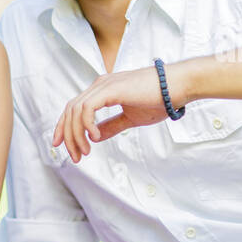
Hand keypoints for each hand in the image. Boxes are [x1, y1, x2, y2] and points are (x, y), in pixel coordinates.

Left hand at [53, 68, 178, 162]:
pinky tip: (95, 137)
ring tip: (86, 151)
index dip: (64, 127)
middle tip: (74, 156)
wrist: (178, 86)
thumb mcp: (130, 118)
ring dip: (76, 134)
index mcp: (102, 90)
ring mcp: (104, 85)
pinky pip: (87, 108)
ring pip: (76, 111)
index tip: (62, 146)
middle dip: (67, 135)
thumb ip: (111, 126)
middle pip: (70, 111)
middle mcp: (99, 85)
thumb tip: (95, 137)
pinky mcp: (110, 89)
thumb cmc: (159, 100)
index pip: (74, 108)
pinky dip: (87, 125)